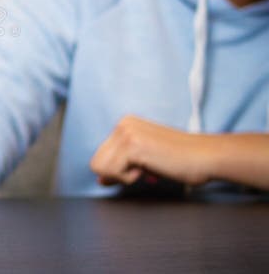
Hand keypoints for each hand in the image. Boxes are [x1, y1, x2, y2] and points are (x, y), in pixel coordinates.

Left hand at [90, 115, 211, 187]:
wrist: (206, 157)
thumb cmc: (180, 161)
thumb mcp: (144, 161)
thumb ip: (120, 166)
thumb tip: (100, 180)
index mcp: (125, 124)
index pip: (101, 155)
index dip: (117, 171)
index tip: (141, 170)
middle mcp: (122, 124)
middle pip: (96, 162)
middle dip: (118, 174)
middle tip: (144, 171)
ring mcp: (126, 133)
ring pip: (100, 167)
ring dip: (124, 176)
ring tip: (147, 169)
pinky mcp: (132, 146)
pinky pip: (113, 172)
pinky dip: (130, 178)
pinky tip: (150, 170)